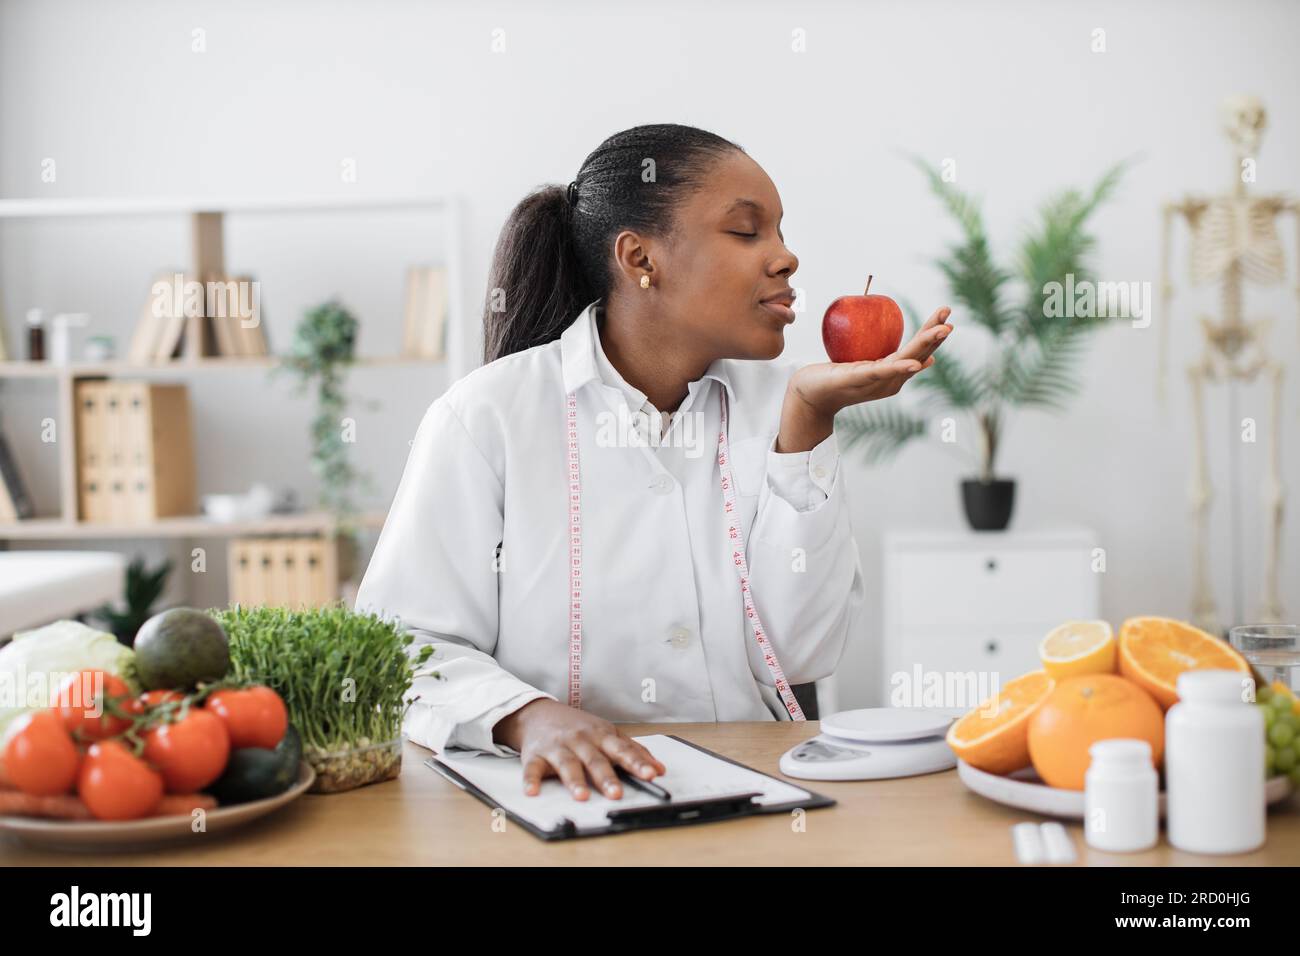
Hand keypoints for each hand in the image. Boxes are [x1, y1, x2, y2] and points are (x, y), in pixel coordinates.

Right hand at [492, 699, 666, 800]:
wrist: (539, 713)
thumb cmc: (578, 727)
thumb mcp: (608, 733)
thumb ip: (633, 751)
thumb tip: (659, 769)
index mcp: (601, 736)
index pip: (622, 750)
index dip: (637, 763)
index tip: (651, 775)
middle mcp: (580, 740)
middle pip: (595, 760)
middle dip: (606, 777)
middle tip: (616, 794)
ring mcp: (558, 747)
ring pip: (567, 765)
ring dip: (574, 781)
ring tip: (581, 796)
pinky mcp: (536, 755)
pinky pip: (533, 768)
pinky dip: (531, 780)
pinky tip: (532, 791)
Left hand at [777, 307, 952, 451]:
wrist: (810, 394)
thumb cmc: (836, 376)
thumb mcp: (866, 365)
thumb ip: (887, 359)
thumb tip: (916, 354)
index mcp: (893, 374)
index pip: (918, 350)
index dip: (933, 333)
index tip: (946, 316)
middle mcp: (891, 381)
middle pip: (918, 355)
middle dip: (936, 336)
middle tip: (951, 319)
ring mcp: (877, 382)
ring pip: (906, 360)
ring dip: (926, 345)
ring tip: (943, 330)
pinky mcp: (860, 380)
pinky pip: (882, 372)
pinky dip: (900, 367)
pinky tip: (916, 363)